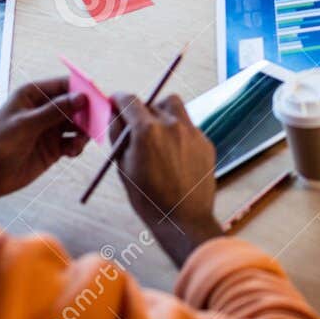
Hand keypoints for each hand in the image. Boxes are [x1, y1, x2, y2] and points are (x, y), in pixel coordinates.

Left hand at [0, 77, 88, 200]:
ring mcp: (49, 129)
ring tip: (80, 142)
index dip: (83, 90)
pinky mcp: (53, 148)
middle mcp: (44, 109)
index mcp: (34, 95)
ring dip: (83, 132)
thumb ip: (55, 111)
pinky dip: (77, 146)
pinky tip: (72, 152)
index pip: (65, 86)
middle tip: (98, 123)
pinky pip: (72, 143)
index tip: (99, 98)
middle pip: (75, 105)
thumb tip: (82, 98)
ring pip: (77, 125)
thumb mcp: (26, 124)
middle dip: (87, 113)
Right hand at [109, 92, 221, 265]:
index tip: (116, 101)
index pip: (129, 100)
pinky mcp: (205, 142)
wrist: (184, 220)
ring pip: (174, 106)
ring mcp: (191, 132)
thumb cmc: (149, 199)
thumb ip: (118, 137)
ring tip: (157, 133)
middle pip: (151, 102)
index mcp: (146, 131)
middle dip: (140, 111)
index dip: (119, 98)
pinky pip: (188, 125)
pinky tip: (174, 152)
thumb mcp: (123, 168)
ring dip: (162, 112)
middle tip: (135, 125)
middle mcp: (171, 125)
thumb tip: (114, 116)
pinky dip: (178, 131)